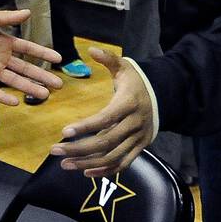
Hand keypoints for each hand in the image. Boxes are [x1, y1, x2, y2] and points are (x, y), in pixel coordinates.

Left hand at [0, 10, 63, 104]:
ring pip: (13, 81)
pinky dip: (4, 97)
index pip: (27, 49)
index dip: (42, 54)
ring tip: (45, 95)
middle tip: (58, 85)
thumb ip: (6, 18)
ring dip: (29, 87)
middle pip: (25, 68)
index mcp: (2, 42)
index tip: (58, 59)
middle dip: (41, 76)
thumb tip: (28, 12)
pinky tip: (16, 102)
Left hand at [49, 48, 154, 176]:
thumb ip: (109, 59)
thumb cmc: (137, 82)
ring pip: (112, 156)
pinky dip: (105, 171)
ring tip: (64, 164)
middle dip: (79, 148)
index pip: (106, 118)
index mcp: (128, 104)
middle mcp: (134, 124)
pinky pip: (123, 163)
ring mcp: (138, 138)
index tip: (64, 132)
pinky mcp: (140, 148)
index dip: (86, 126)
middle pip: (106, 142)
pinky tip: (86, 172)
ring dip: (87, 162)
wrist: (165, 97)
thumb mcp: (125, 67)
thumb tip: (91, 49)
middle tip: (55, 151)